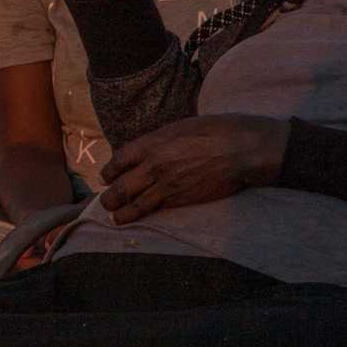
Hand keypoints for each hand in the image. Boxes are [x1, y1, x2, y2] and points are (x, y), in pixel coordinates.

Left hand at [98, 115, 289, 222]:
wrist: (241, 151)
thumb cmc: (214, 131)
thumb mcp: (179, 127)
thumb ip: (158, 141)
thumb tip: (144, 151)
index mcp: (151, 144)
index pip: (118, 161)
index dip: (108, 171)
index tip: (106, 177)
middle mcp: (153, 166)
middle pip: (119, 188)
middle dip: (109, 197)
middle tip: (106, 202)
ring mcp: (166, 186)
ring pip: (134, 205)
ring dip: (121, 213)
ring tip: (115, 218)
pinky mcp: (180, 200)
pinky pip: (155, 209)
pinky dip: (143, 215)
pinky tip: (137, 219)